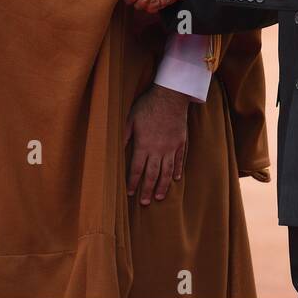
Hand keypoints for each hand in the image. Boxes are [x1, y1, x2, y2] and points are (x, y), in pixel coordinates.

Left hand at [124, 84, 189, 204]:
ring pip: (167, 171)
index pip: (136, 169)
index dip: (132, 182)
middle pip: (152, 175)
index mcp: (144, 145)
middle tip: (145, 202)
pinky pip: (180, 160)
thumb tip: (116, 150)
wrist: (171, 95)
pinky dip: (178, 170)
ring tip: (160, 197)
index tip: (129, 193)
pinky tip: (176, 179)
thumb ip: (124, 136)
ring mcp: (171, 147)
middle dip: (147, 190)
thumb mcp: (131, 119)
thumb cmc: (148, 105)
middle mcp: (158, 150)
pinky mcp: (181, 142)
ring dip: (163, 186)